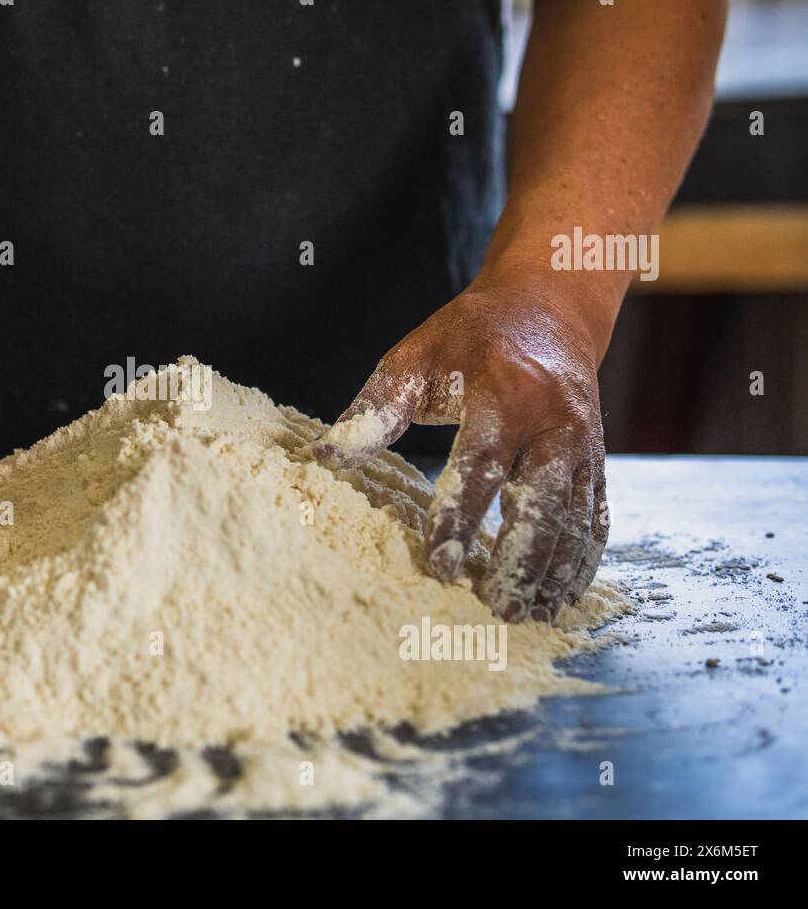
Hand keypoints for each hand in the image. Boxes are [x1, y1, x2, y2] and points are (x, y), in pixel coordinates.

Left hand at [316, 278, 608, 623]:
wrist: (548, 307)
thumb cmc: (468, 338)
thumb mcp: (414, 356)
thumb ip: (375, 408)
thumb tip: (327, 456)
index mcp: (504, 393)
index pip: (482, 464)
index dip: (460, 518)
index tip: (439, 565)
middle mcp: (553, 420)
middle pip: (541, 501)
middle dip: (519, 559)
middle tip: (497, 610)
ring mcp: (583, 442)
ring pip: (574, 517)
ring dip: (552, 570)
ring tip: (526, 617)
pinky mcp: (597, 459)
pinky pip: (597, 516)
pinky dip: (581, 560)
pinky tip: (560, 597)